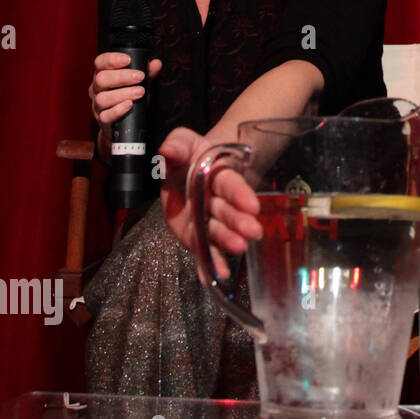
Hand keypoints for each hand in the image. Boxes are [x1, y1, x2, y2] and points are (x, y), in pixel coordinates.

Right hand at [89, 53, 161, 127]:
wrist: (123, 123)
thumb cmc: (130, 97)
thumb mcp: (140, 83)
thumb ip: (148, 73)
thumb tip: (156, 63)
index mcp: (103, 75)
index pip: (100, 62)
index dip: (111, 59)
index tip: (127, 59)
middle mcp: (97, 89)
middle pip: (101, 79)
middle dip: (121, 76)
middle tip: (140, 77)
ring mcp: (98, 105)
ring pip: (102, 98)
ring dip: (123, 94)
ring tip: (140, 92)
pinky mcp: (102, 120)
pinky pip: (106, 116)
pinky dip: (118, 110)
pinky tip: (130, 105)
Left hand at [157, 127, 261, 284]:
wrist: (186, 170)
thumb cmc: (188, 155)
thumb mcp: (182, 143)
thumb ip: (176, 145)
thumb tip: (166, 151)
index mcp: (217, 176)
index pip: (230, 185)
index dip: (240, 195)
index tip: (252, 205)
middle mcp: (216, 201)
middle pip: (228, 212)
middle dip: (239, 222)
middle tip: (251, 232)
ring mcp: (207, 221)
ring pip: (219, 232)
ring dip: (228, 241)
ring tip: (238, 249)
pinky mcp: (197, 236)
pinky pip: (204, 252)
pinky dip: (210, 265)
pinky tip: (216, 276)